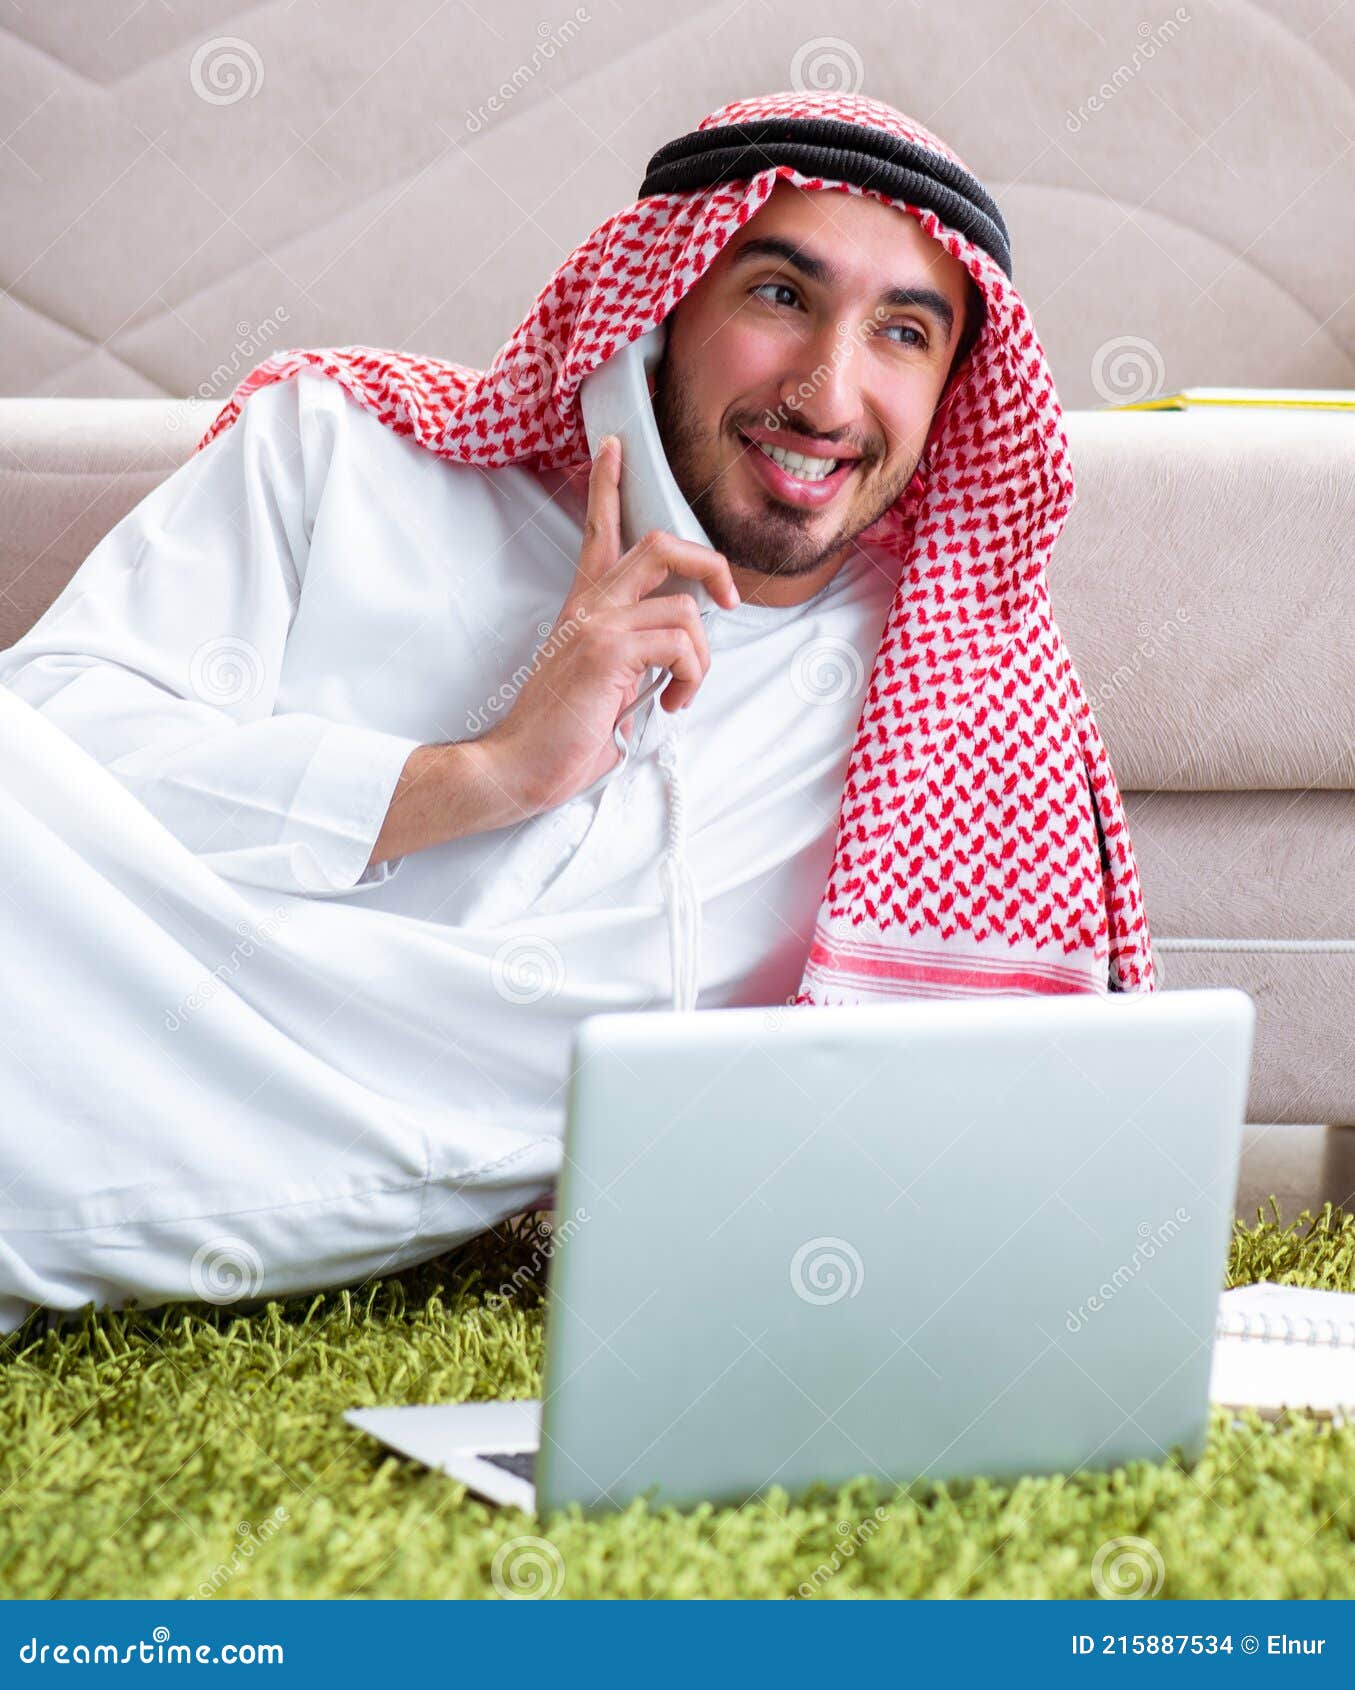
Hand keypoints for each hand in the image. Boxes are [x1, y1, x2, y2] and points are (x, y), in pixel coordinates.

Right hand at [477, 434, 739, 814]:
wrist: (517, 766)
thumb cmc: (558, 736)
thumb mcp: (602, 683)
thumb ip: (634, 658)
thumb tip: (675, 660)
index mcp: (584, 608)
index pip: (599, 533)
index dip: (608, 485)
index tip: (614, 448)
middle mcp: (590, 606)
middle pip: (661, 546)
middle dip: (710, 564)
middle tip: (727, 598)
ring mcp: (598, 624)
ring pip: (685, 609)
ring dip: (701, 659)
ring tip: (679, 693)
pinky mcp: (609, 651)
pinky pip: (680, 644)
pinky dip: (690, 677)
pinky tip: (669, 704)